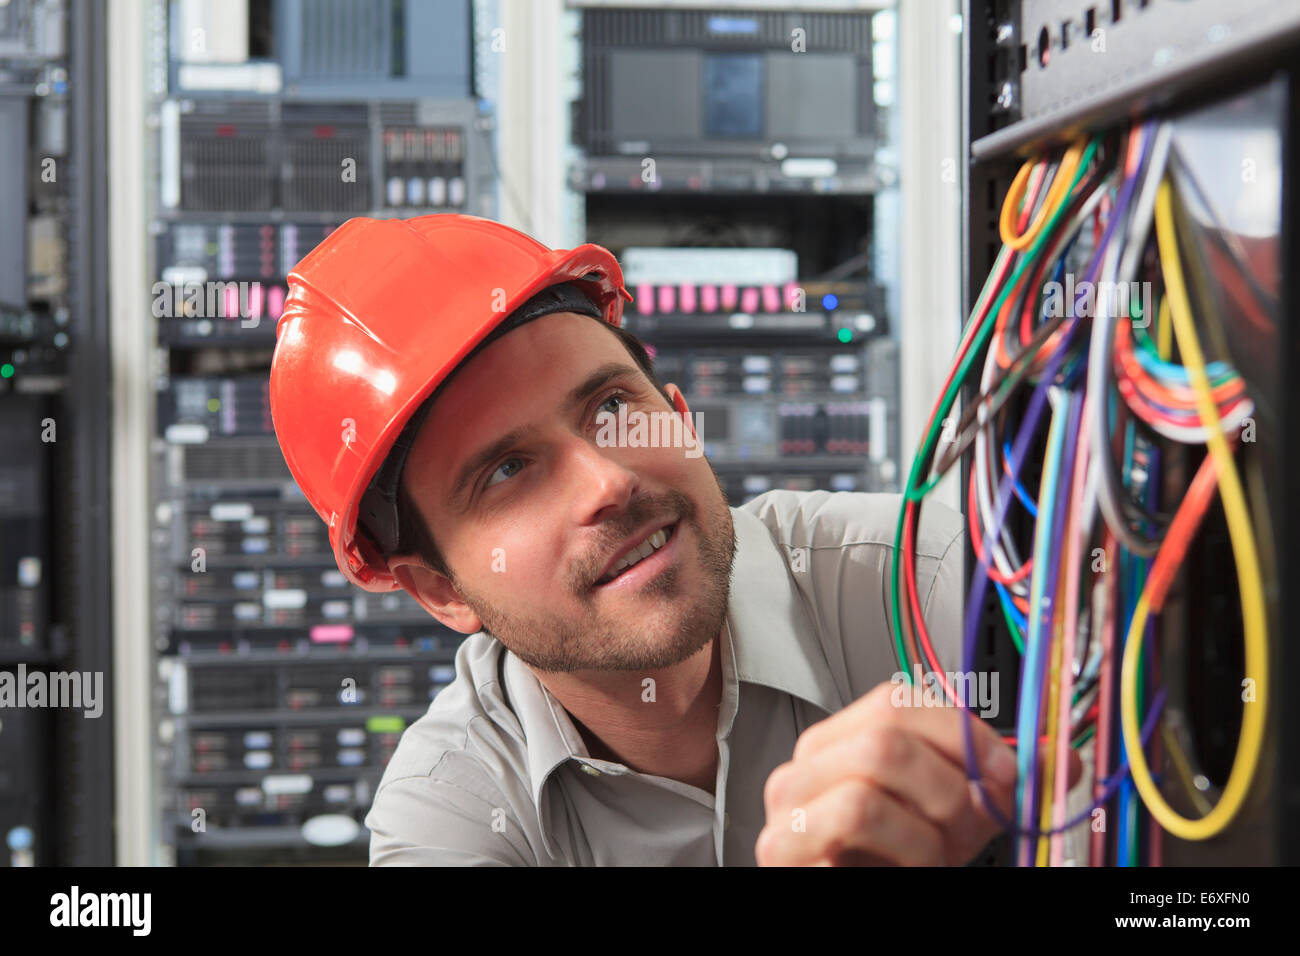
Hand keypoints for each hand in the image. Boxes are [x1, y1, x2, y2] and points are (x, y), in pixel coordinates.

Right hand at [754, 681, 1082, 865]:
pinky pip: (852, 825)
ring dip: (924, 831)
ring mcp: (789, 809)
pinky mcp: (783, 851)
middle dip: (947, 786)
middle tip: (970, 821)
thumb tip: (1064, 759)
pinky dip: (901, 850)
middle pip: (882, 738)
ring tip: (932, 856)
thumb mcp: (950, 816)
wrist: (863, 908)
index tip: (1005, 771)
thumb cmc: (898, 865)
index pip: (895, 700)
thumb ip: (994, 782)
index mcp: (841, 742)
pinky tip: (907, 868)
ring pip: (866, 788)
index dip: (961, 732)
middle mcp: (806, 768)